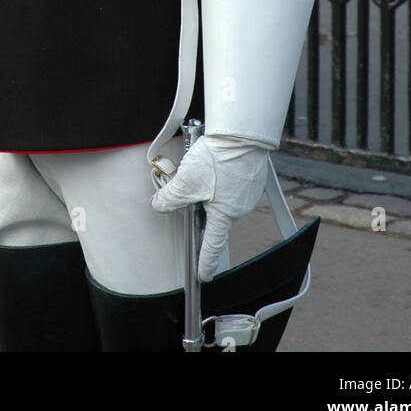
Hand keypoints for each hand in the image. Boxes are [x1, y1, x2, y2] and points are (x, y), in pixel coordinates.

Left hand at [150, 134, 268, 281]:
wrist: (244, 134)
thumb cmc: (218, 160)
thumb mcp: (186, 180)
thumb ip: (170, 197)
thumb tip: (159, 205)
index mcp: (223, 215)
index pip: (212, 246)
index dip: (205, 262)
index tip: (203, 275)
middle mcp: (238, 208)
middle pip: (213, 214)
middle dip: (199, 203)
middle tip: (189, 182)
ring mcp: (247, 192)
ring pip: (222, 196)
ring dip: (209, 185)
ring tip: (201, 163)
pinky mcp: (250, 176)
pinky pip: (232, 182)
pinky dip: (222, 175)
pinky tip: (215, 159)